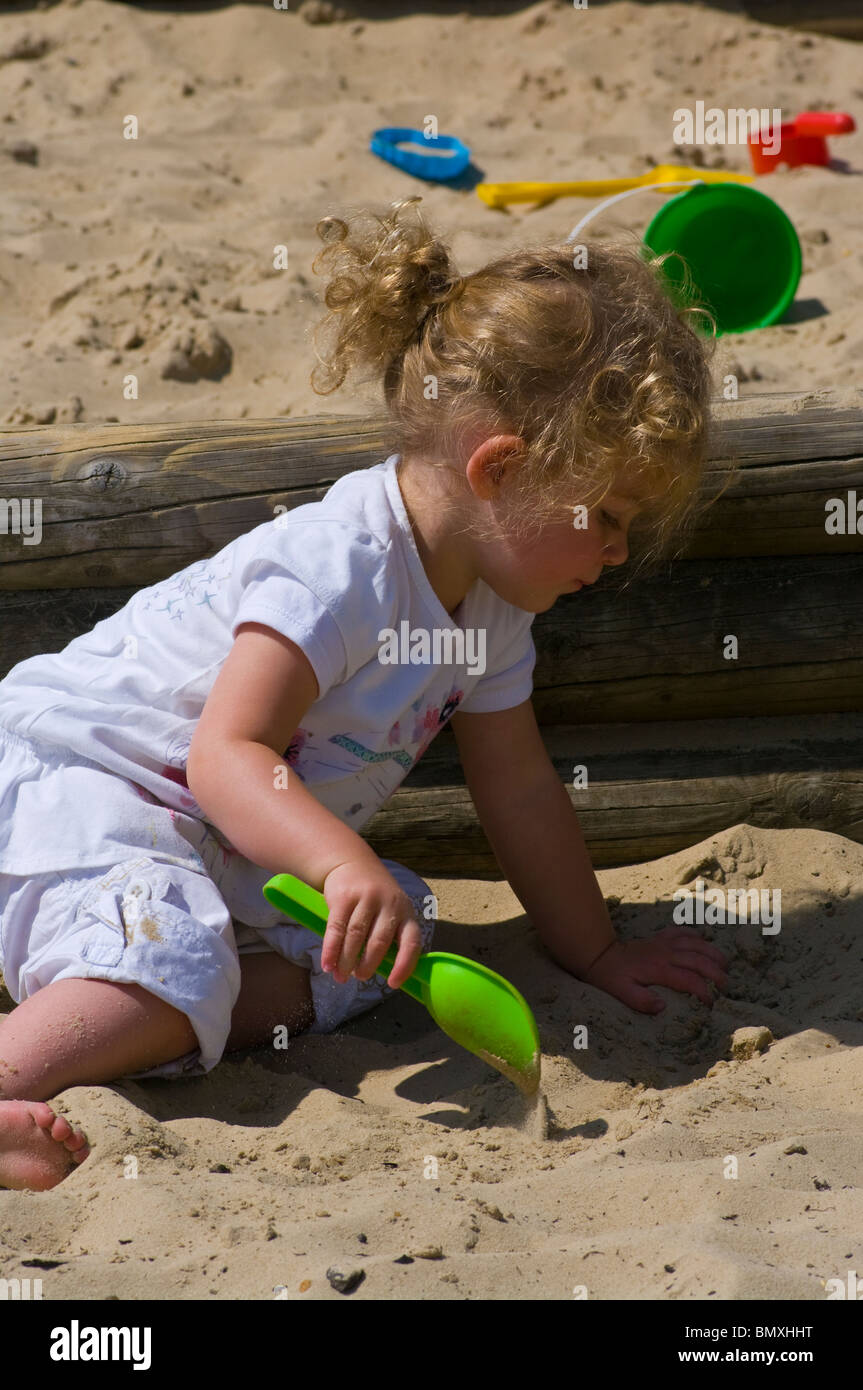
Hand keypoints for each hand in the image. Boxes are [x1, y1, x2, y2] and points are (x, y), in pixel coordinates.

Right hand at [320, 859, 423, 991]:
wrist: (353, 863)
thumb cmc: (374, 897)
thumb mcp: (391, 911)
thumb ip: (387, 937)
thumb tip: (378, 972)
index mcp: (406, 912)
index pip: (412, 942)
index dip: (404, 965)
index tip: (392, 983)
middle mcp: (390, 904)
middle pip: (379, 942)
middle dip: (367, 965)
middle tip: (359, 978)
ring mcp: (367, 898)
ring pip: (356, 937)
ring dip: (346, 961)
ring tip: (340, 975)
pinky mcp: (344, 897)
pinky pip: (337, 928)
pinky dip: (331, 950)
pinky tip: (327, 964)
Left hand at [580, 926, 728, 1013]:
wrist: (601, 955)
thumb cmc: (611, 977)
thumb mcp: (622, 993)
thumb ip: (642, 1001)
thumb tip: (663, 1007)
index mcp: (658, 968)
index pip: (689, 979)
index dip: (703, 991)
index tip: (710, 1003)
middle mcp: (665, 953)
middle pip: (698, 960)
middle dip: (716, 972)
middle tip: (726, 985)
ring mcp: (663, 942)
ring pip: (695, 943)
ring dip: (712, 952)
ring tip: (725, 964)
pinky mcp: (660, 937)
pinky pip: (682, 932)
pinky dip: (695, 935)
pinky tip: (704, 940)